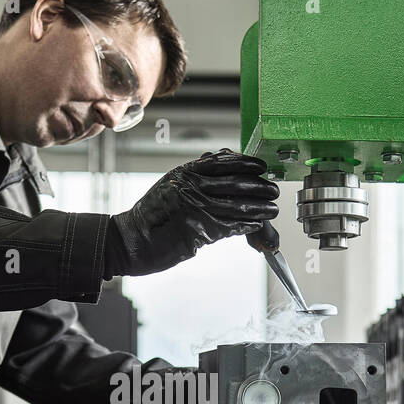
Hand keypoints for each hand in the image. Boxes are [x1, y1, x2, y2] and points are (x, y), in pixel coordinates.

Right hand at [103, 149, 278, 278]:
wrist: (130, 241)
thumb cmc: (151, 217)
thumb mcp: (170, 186)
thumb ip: (194, 179)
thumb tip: (221, 170)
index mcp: (184, 173)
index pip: (222, 162)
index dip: (246, 163)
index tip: (261, 167)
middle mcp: (190, 187)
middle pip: (234, 182)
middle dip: (259, 187)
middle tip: (273, 190)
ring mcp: (194, 209)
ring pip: (236, 205)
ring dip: (259, 208)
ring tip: (272, 209)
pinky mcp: (197, 230)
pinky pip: (229, 226)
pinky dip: (245, 225)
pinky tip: (256, 224)